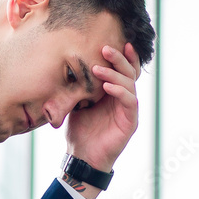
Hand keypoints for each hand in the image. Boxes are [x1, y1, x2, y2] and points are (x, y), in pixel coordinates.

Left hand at [65, 42, 141, 172]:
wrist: (82, 156)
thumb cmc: (80, 131)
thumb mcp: (77, 104)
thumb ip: (79, 87)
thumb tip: (68, 67)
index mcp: (113, 93)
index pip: (123, 70)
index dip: (123, 56)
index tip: (114, 41)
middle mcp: (124, 99)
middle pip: (129, 73)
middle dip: (118, 59)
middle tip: (105, 48)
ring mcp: (128, 110)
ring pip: (129, 85)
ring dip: (114, 74)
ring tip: (98, 69)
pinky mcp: (130, 122)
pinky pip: (130, 102)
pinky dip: (119, 92)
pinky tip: (107, 87)